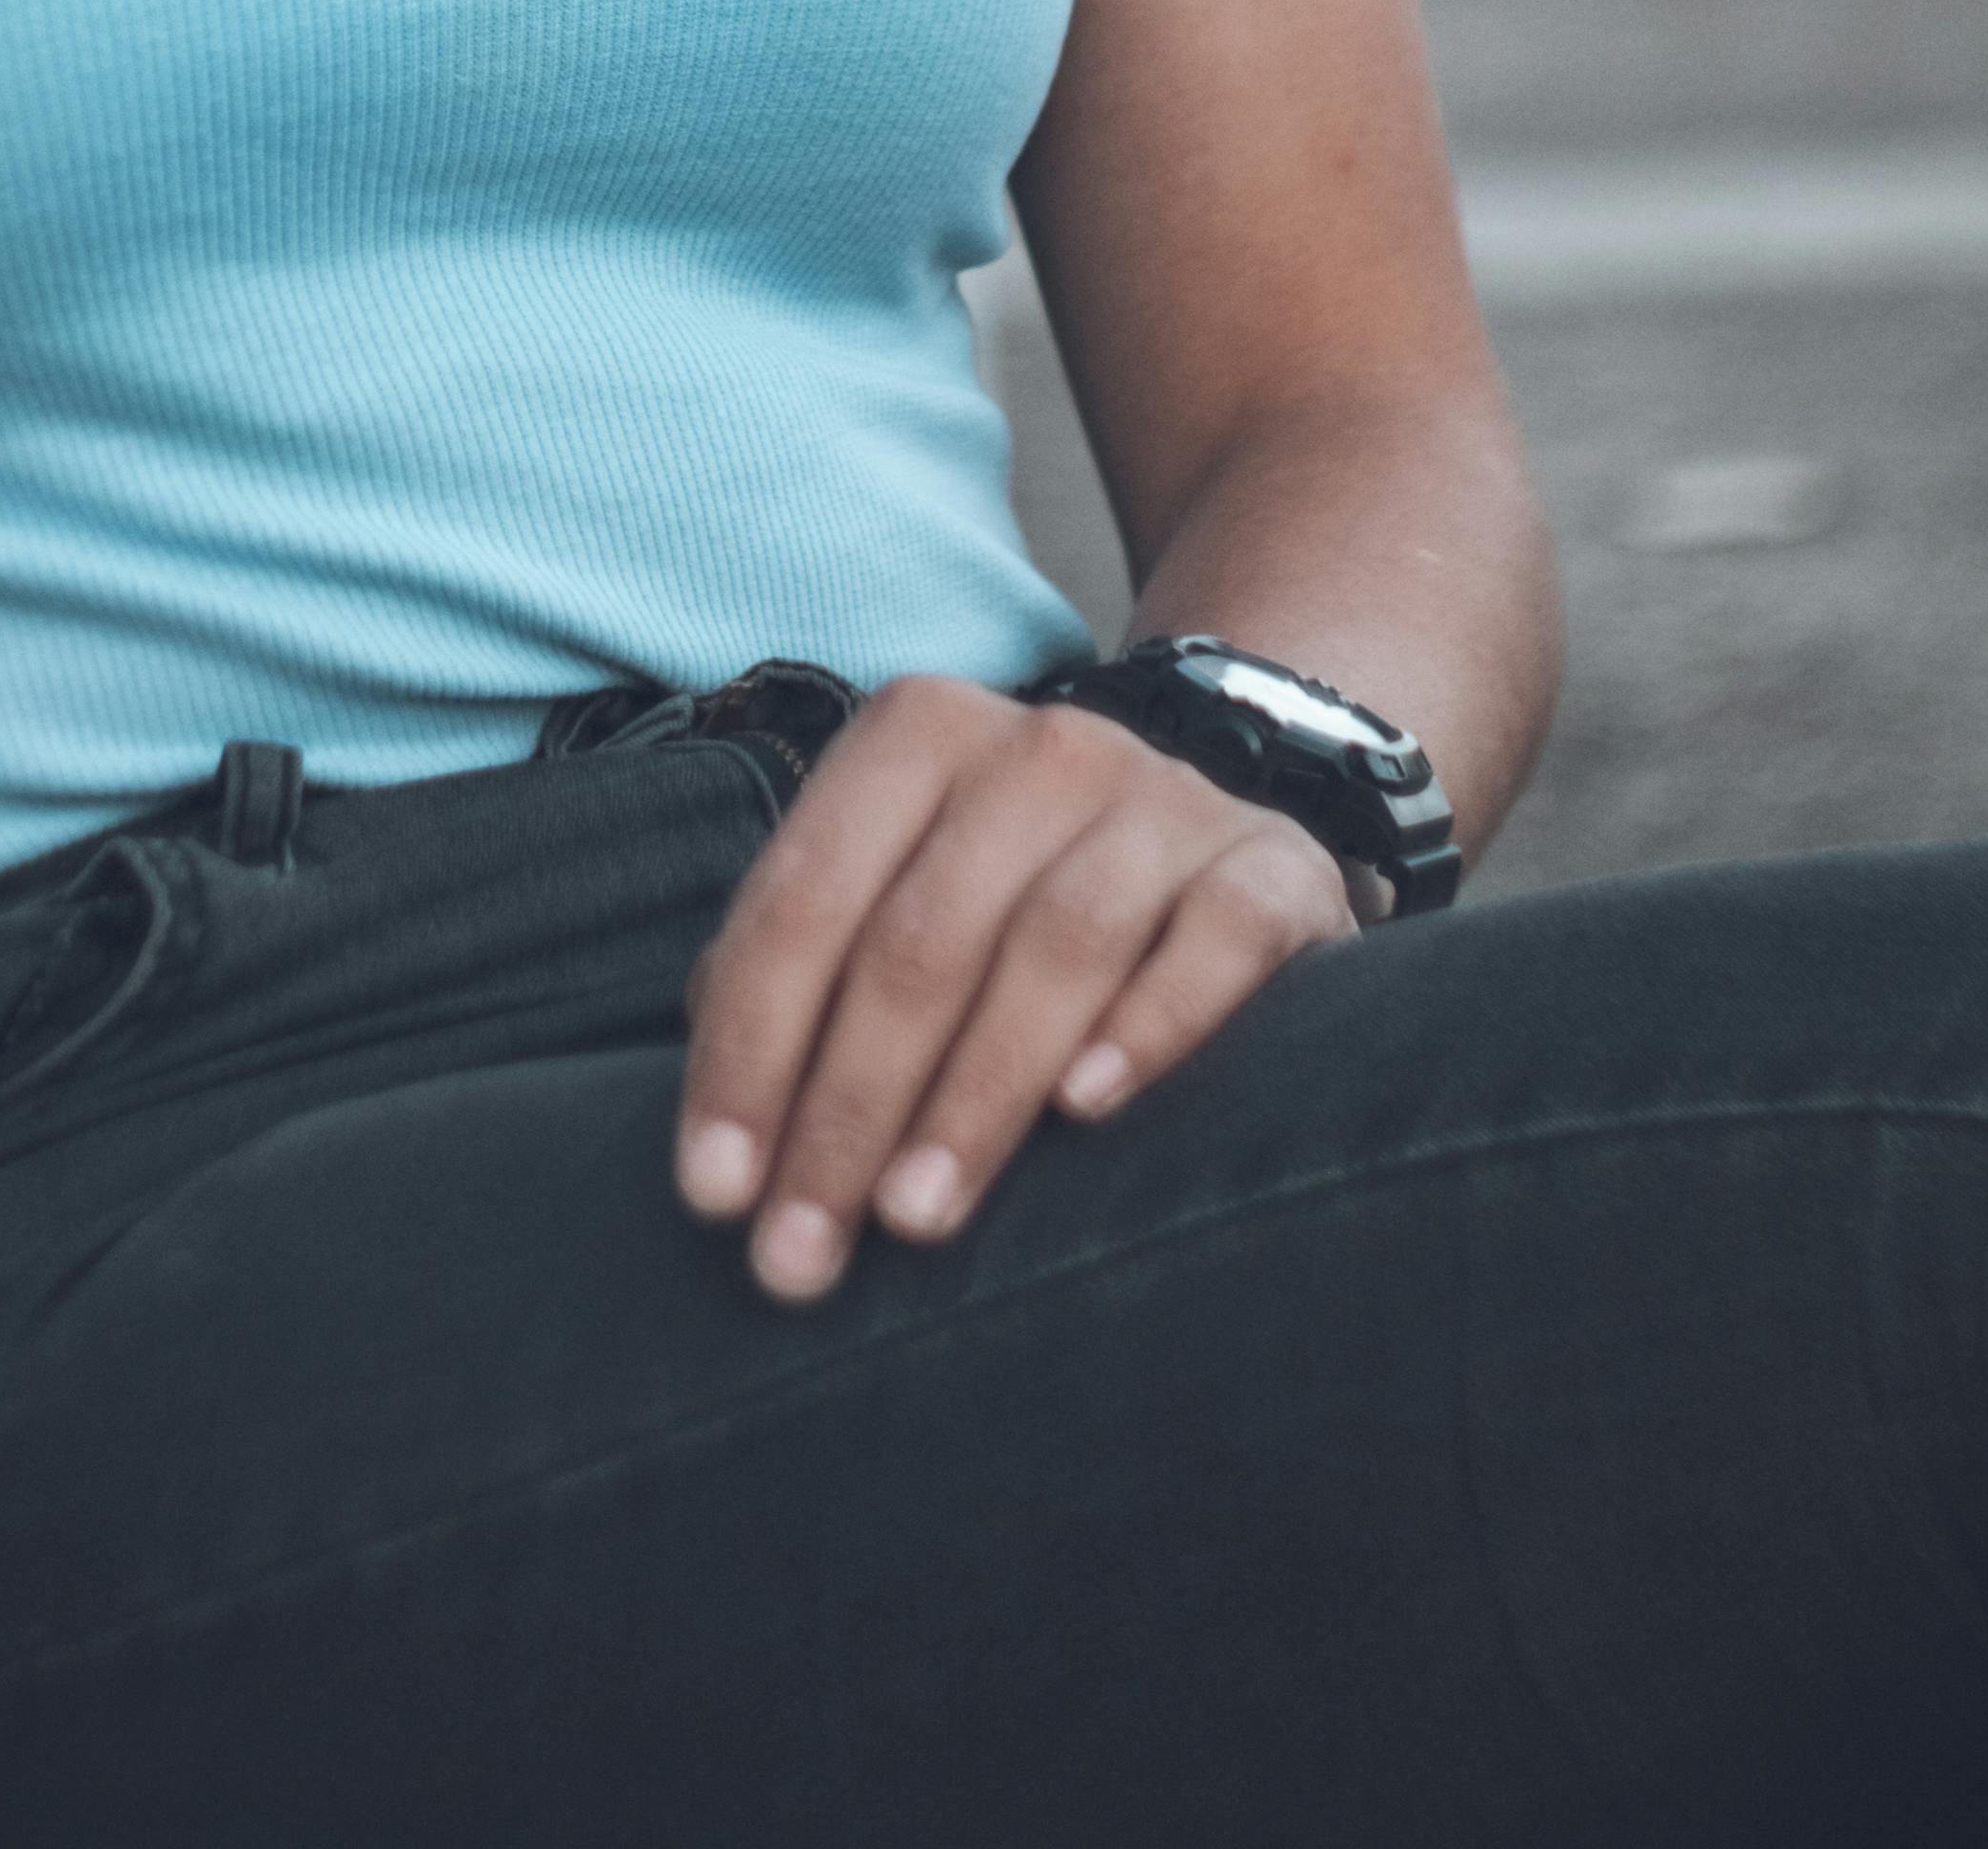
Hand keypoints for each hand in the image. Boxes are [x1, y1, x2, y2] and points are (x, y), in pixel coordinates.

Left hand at [671, 671, 1353, 1301]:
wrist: (1214, 843)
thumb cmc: (1011, 900)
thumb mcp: (895, 899)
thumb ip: (803, 982)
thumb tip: (723, 1138)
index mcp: (917, 734)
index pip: (806, 895)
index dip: (749, 1048)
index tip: (713, 1193)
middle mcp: (1039, 748)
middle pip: (921, 935)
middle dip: (847, 1107)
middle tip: (805, 1252)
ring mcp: (1165, 799)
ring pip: (1058, 942)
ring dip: (975, 1093)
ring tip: (915, 1219)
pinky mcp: (1273, 869)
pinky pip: (1217, 939)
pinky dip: (1150, 1022)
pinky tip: (1089, 1106)